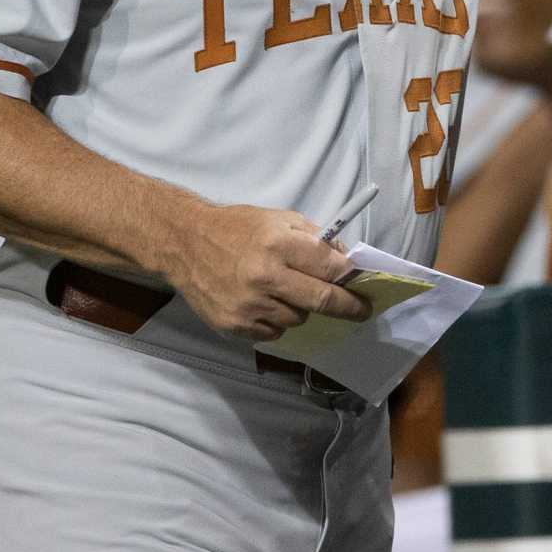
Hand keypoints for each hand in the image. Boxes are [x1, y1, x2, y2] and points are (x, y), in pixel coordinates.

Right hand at [169, 204, 371, 340]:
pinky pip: (272, 333)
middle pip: (321, 300)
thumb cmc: (238, 228)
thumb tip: (346, 262)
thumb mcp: (279, 218)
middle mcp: (265, 276)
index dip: (352, 279)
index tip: (366, 288)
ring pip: (297, 319)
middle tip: (361, 310)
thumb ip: (315, 239)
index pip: (330, 267)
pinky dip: (275, 321)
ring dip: (300, 309)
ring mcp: (248, 304)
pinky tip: (262, 302)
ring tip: (282, 290)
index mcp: (279, 244)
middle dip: (348, 307)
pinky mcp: (233, 325)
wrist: (185, 243)